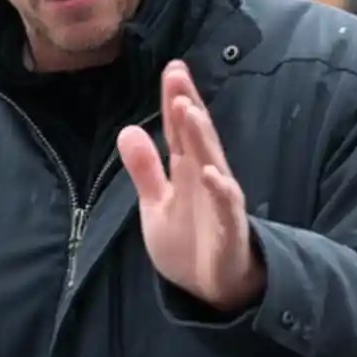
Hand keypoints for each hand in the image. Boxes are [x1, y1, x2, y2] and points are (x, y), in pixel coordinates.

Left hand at [118, 60, 263, 313]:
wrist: (214, 288)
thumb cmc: (189, 242)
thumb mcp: (156, 204)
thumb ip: (144, 169)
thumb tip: (127, 129)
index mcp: (187, 170)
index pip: (179, 129)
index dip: (175, 99)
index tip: (172, 68)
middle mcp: (205, 178)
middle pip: (196, 136)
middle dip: (187, 104)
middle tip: (178, 74)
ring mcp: (219, 201)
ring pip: (211, 161)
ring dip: (200, 136)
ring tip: (188, 109)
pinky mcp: (229, 229)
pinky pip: (226, 206)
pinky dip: (219, 189)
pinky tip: (210, 172)